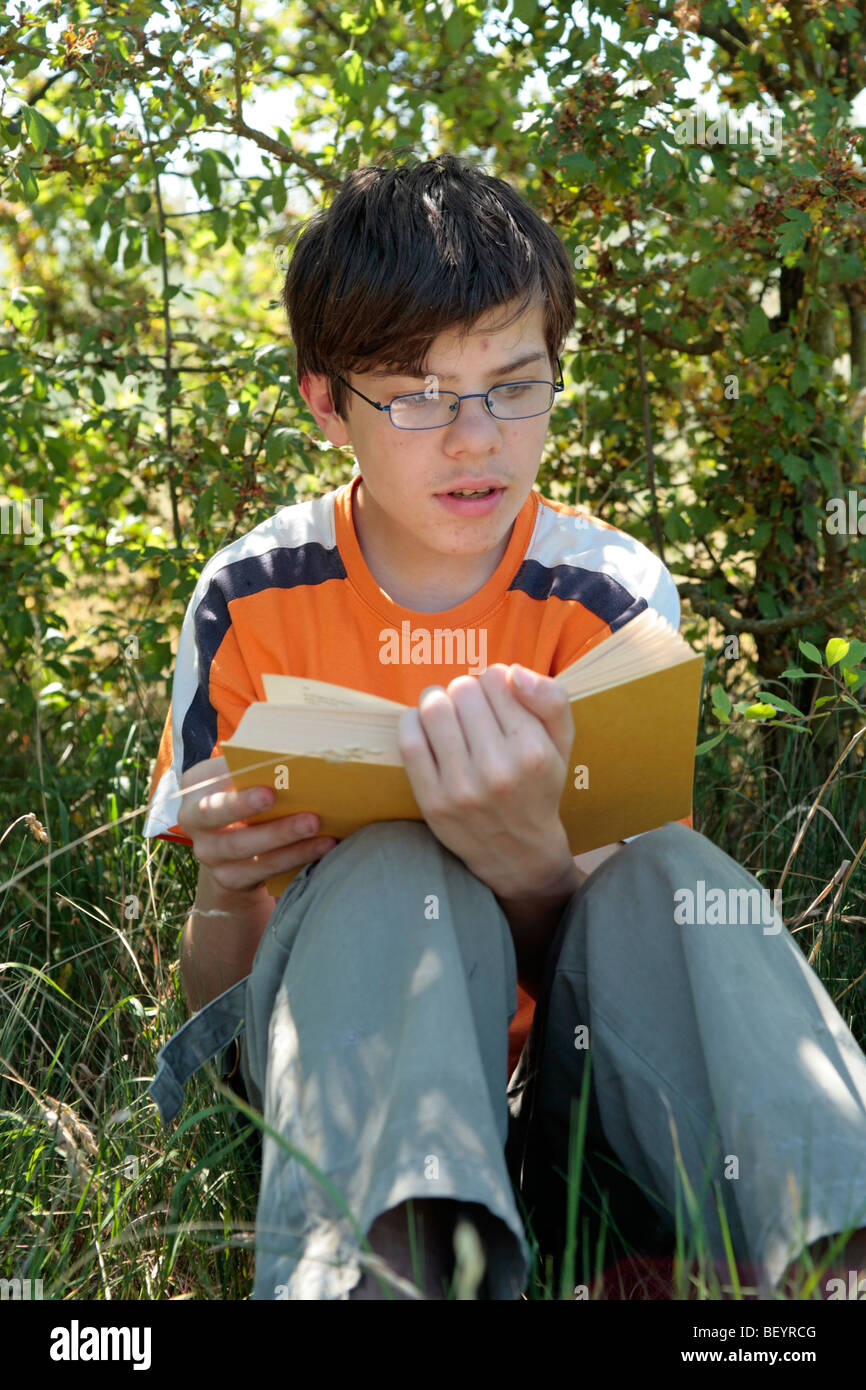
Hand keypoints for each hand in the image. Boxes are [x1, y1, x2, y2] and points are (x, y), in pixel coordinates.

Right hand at [177, 755, 337, 893]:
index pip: (210, 778)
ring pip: (241, 846)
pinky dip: (294, 857)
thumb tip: (301, 753)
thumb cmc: (248, 798)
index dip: (231, 774)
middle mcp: (192, 820)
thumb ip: (259, 767)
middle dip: (243, 805)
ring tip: (314, 824)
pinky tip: (321, 846)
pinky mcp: (228, 878)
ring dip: (281, 835)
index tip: (260, 776)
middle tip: (274, 797)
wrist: (235, 850)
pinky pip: (262, 869)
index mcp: (197, 786)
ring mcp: (208, 853)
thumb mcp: (243, 780)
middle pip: (214, 813)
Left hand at [397, 664, 575, 899]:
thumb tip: (512, 671)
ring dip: (437, 700)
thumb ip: (551, 699)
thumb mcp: (562, 743)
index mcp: (534, 751)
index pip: (498, 679)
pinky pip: (410, 740)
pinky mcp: (433, 801)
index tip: (497, 696)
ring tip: (446, 712)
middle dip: (466, 690)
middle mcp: (499, 769)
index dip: (495, 680)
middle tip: (470, 707)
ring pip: (435, 708)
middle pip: (464, 690)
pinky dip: (412, 721)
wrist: (518, 852)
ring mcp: (462, 787)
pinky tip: (425, 726)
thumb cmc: (539, 786)